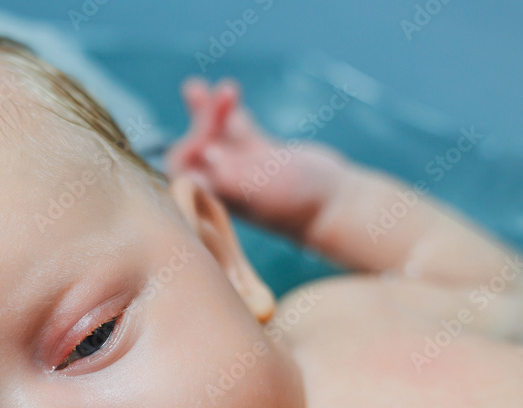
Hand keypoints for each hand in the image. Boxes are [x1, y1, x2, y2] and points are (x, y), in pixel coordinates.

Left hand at [165, 77, 344, 239]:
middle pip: (196, 149)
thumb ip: (232, 174)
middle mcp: (223, 185)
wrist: (341, 205)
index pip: (182, 173)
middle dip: (204, 120)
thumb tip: (208, 155)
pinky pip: (238, 130)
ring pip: (215, 135)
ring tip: (199, 87)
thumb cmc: (299, 203)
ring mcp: (243, 168)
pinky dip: (229, 112)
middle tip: (226, 95)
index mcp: (215, 200)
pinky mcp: (262, 155)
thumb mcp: (263, 189)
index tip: (212, 138)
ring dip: (209, 111)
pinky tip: (227, 90)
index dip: (187, 149)